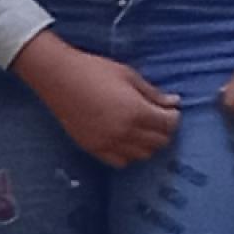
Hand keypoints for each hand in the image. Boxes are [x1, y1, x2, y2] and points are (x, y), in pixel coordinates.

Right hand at [14, 33, 182, 166]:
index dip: (174, 117)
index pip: (168, 125)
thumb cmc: (95, 71)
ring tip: (144, 128)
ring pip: (142, 155)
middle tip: (160, 118)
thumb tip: (174, 102)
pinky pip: (120, 162)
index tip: (171, 110)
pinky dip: (128, 154)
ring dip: (148, 143)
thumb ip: (153, 94)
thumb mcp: (129, 77)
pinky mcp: (93, 148)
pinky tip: (126, 139)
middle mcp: (124, 132)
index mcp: (136, 111)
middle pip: (158, 142)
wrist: (60, 78)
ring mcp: (108, 143)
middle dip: (164, 130)